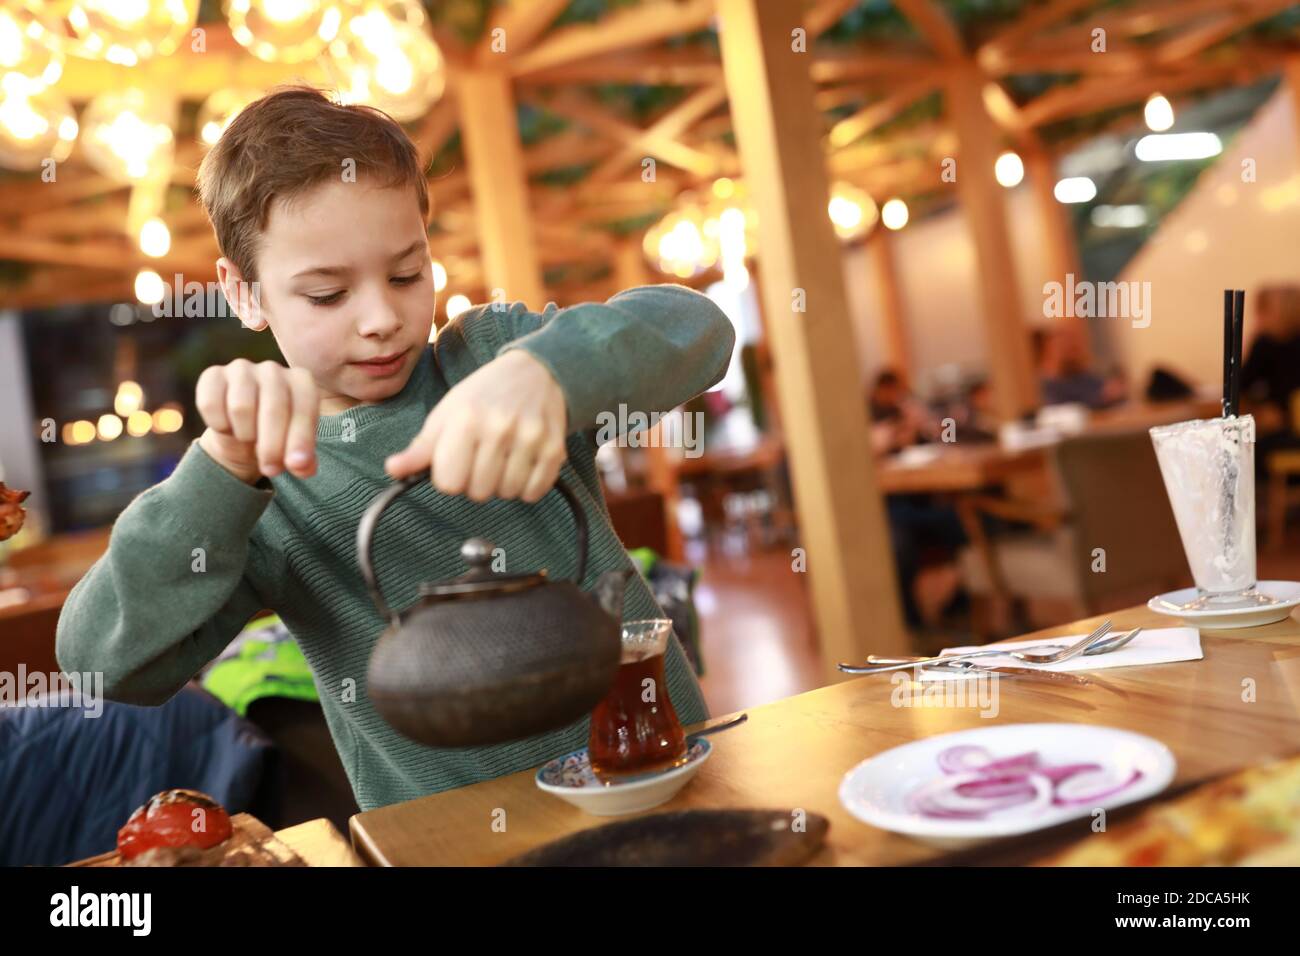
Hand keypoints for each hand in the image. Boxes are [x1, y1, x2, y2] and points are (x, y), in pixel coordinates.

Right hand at [195, 359, 318, 483]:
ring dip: (245, 434)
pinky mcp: (213, 374)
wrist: (243, 434)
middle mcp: (274, 370)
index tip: (295, 466)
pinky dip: (219, 424)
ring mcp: (242, 369)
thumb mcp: (294, 450)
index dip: (300, 439)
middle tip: (271, 469)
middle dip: (272, 446)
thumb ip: (303, 460)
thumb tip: (303, 467)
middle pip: (273, 409)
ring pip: (241, 407)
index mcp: (302, 381)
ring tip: (249, 440)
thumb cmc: (277, 438)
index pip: (305, 408)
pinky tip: (227, 427)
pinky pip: (210, 403)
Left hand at [385, 349, 567, 502]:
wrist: (536, 371)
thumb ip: (421, 447)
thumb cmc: (484, 395)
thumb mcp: (447, 413)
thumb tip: (393, 470)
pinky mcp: (554, 449)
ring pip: (507, 494)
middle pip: (478, 492)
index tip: (457, 461)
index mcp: (465, 419)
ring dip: (502, 483)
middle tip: (483, 457)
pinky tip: (523, 463)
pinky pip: (534, 492)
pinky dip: (527, 486)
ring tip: (504, 457)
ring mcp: (530, 439)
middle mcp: (499, 428)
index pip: (448, 483)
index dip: (450, 477)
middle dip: (477, 481)